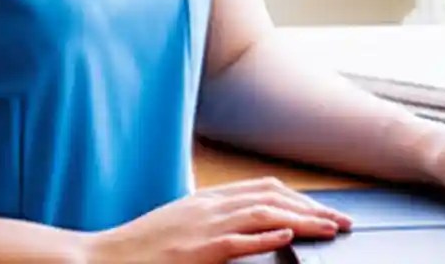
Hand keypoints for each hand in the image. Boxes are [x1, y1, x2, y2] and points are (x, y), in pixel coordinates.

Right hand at [84, 176, 351, 262]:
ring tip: (330, 229)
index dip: (298, 197)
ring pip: (263, 213)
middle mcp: (209, 206)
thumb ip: (210, 220)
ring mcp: (202, 226)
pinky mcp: (196, 251)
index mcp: (207, 199)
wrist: (101, 258)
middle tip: (342, 222)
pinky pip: (237, 240)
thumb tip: (242, 226)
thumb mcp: (180, 224)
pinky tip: (289, 236)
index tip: (323, 211)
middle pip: (272, 196)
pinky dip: (266, 235)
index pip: (264, 188)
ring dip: (303, 220)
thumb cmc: (140, 248)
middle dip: (312, 208)